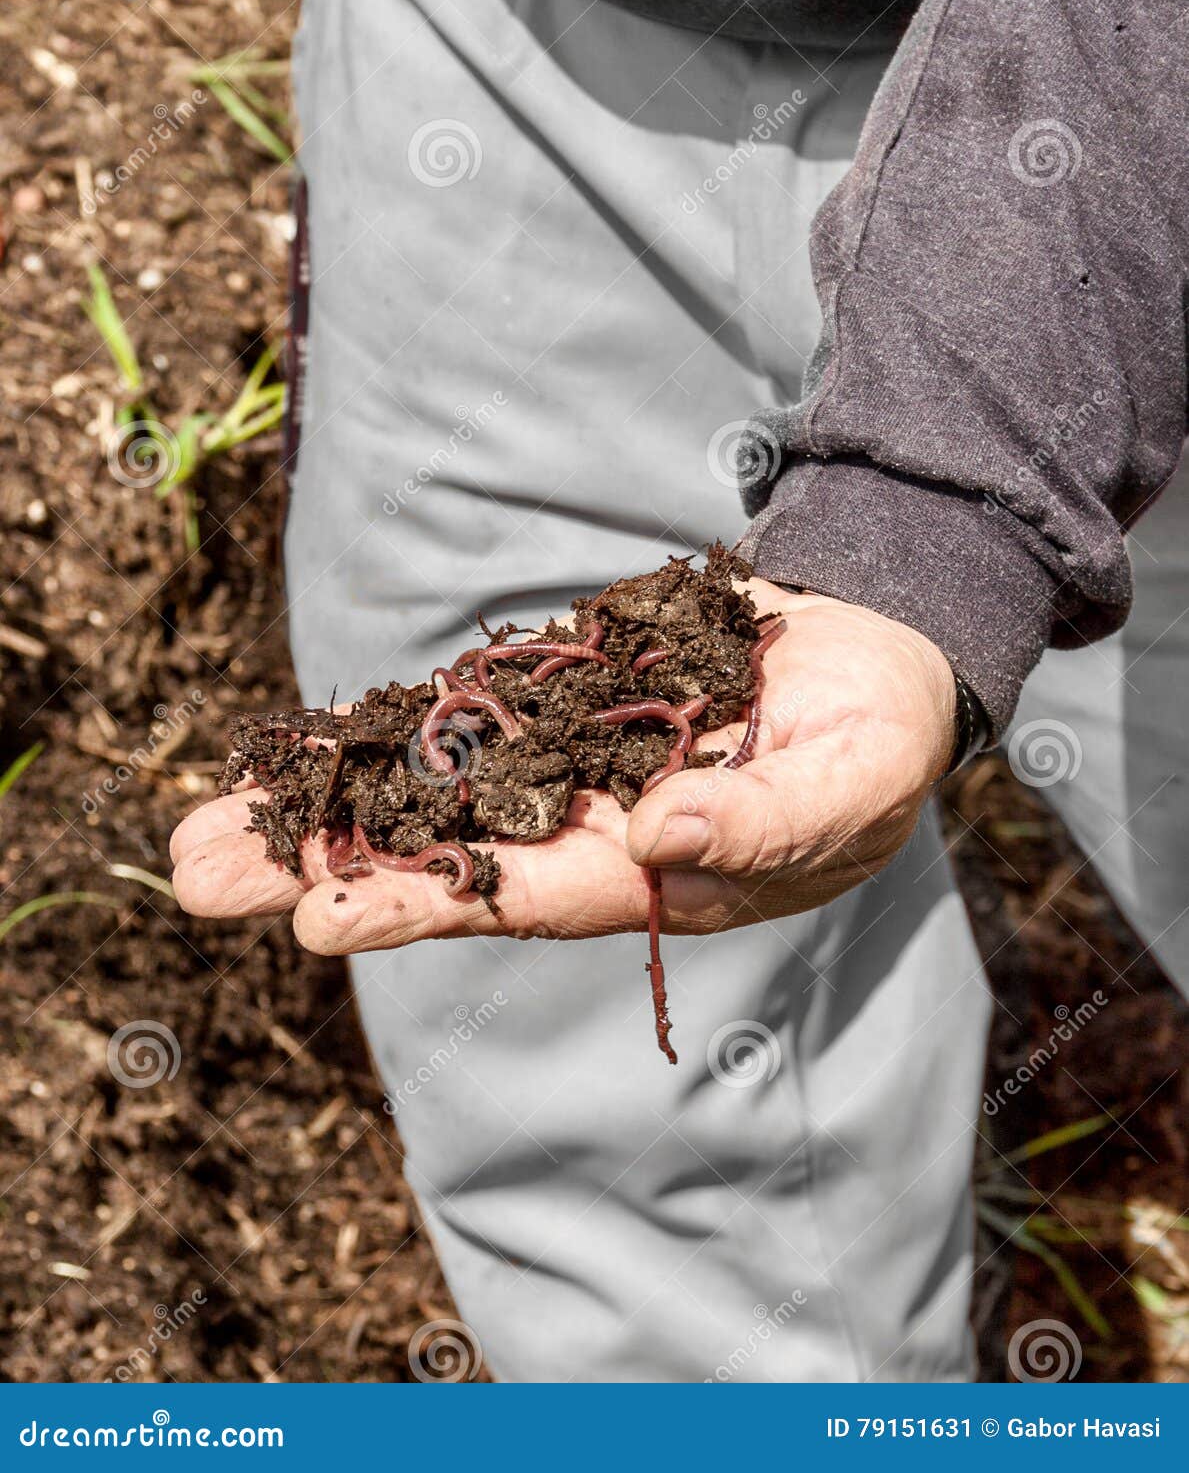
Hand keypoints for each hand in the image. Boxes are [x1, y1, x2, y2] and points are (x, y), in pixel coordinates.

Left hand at [171, 581, 955, 951]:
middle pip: (442, 863)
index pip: (528, 901)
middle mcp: (589, 837)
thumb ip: (766, 822)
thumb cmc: (875, 735)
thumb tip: (657, 843)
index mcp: (657, 879)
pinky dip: (373, 741)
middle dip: (321, 871)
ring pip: (425, 798)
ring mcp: (563, 772)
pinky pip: (452, 728)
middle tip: (198, 880)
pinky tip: (288, 753)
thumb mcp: (853, 780)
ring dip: (318, 813)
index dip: (426, 909)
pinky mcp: (553, 708)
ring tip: (197, 835)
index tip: (318, 917)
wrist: (865, 649)